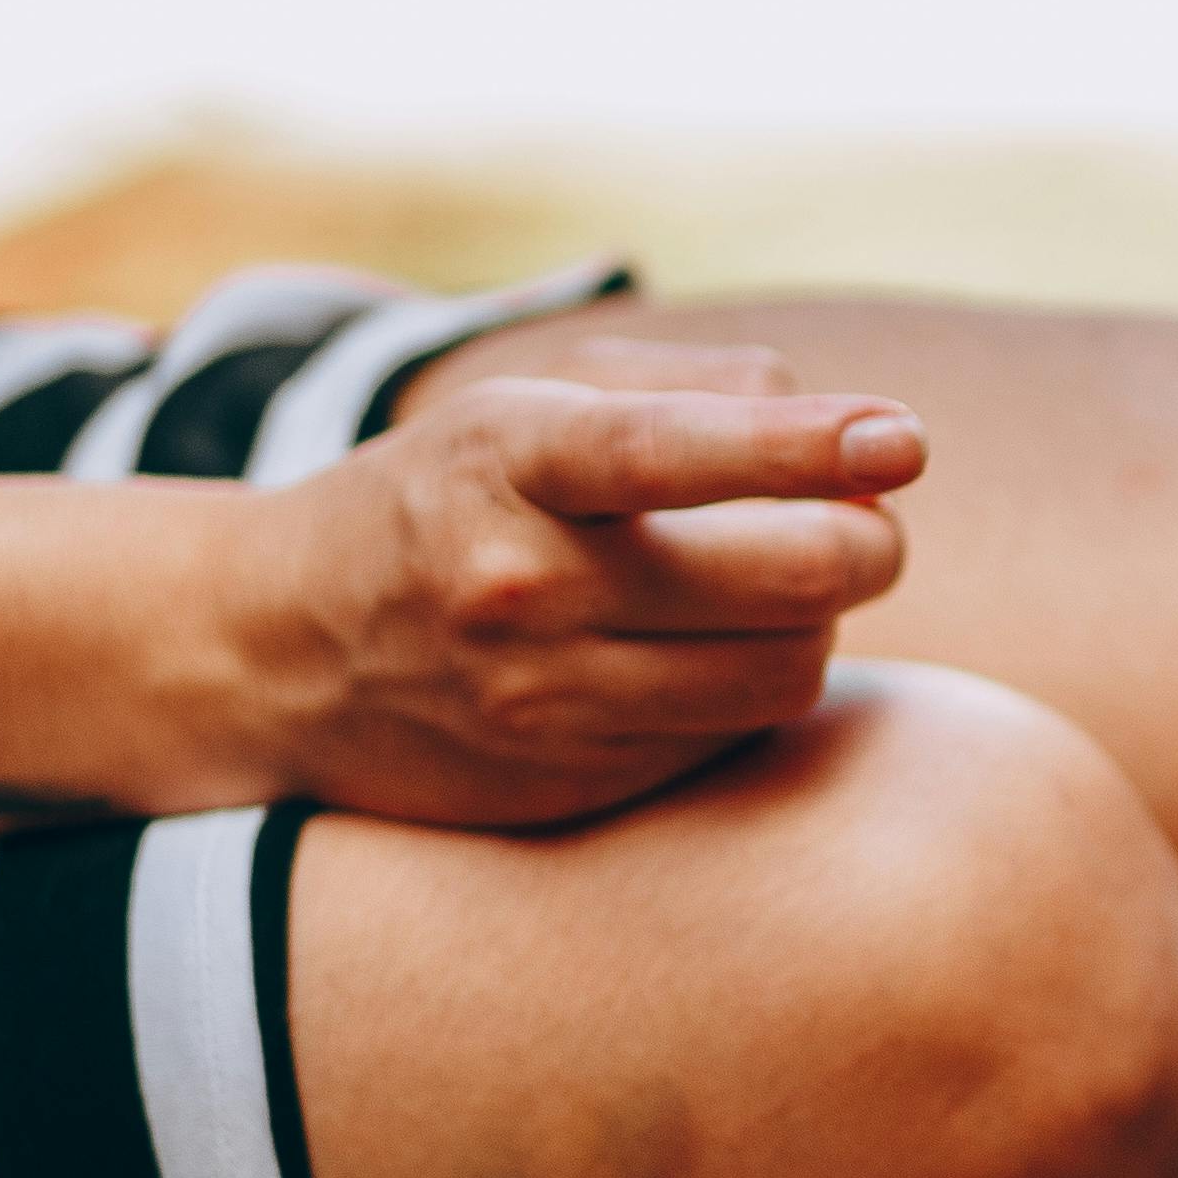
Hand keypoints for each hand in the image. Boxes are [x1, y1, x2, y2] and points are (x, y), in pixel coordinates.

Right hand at [218, 337, 925, 826]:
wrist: (275, 650)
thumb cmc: (454, 496)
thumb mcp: (540, 402)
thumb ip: (708, 389)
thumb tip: (862, 439)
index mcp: (507, 461)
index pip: (673, 450)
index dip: (805, 444)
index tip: (902, 441)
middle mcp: (518, 587)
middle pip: (786, 576)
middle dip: (868, 544)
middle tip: (867, 524)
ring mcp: (540, 702)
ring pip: (786, 669)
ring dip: (819, 625)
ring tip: (772, 590)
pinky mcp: (569, 787)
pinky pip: (733, 736)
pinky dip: (750, 689)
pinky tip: (698, 658)